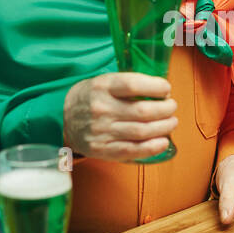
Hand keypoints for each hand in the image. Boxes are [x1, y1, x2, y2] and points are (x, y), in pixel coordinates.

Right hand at [63, 72, 178, 161]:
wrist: (61, 118)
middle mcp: (101, 108)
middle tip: (172, 107)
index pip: (134, 85)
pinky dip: (152, 147)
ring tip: (172, 122)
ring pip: (141, 131)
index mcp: (102, 86)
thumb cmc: (90, 98)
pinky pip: (132, 151)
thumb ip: (128, 84)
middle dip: (166, 109)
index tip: (166, 88)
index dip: (156, 87)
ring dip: (164, 127)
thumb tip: (163, 90)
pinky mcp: (102, 149)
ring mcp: (101, 131)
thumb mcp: (103, 81)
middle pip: (143, 111)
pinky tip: (163, 142)